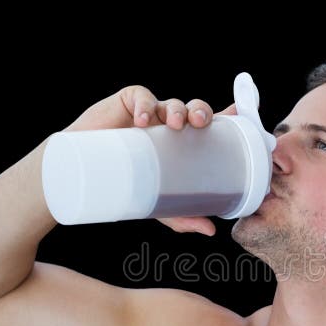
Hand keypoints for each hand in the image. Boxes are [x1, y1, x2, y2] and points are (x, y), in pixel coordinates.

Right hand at [65, 86, 237, 235]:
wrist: (82, 177)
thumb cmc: (125, 185)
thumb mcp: (157, 204)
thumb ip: (182, 216)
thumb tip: (210, 230)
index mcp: (182, 141)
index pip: (209, 125)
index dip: (227, 118)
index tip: (242, 116)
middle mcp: (168, 124)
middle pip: (193, 110)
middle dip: (201, 112)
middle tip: (201, 124)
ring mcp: (148, 113)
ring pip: (170, 103)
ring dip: (178, 109)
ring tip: (175, 124)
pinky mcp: (125, 103)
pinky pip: (140, 96)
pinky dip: (145, 104)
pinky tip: (143, 119)